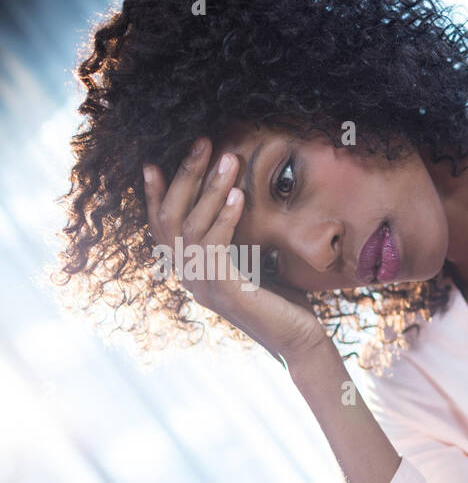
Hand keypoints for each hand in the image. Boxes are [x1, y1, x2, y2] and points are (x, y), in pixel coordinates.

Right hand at [142, 136, 329, 366]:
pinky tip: (239, 195)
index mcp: (192, 270)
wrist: (300, 341)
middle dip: (185, 176)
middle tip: (203, 142)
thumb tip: (238, 198)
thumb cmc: (283, 301)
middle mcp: (189, 278)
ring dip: (210, 188)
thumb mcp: (255, 261)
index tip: (152, 162)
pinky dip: (224, 217)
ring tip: (229, 159)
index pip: (163, 227)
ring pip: (191, 226)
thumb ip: (238, 238)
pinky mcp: (222, 291)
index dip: (154, 195)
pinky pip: (214, 246)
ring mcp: (202, 286)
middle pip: (170, 217)